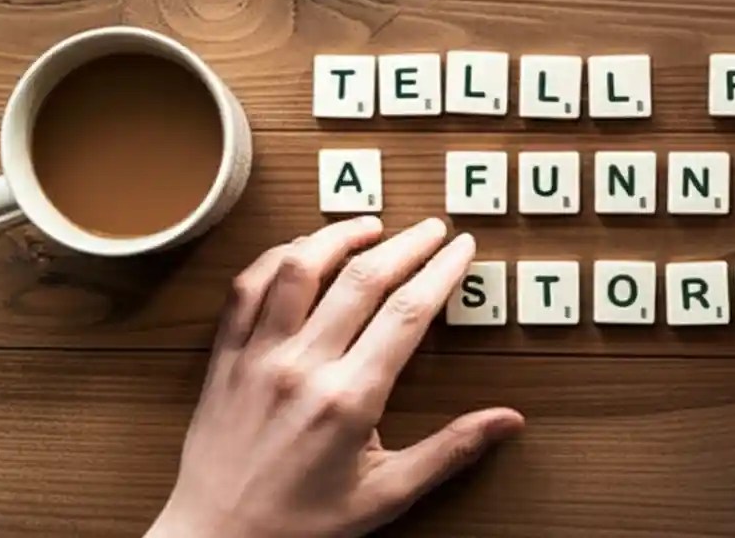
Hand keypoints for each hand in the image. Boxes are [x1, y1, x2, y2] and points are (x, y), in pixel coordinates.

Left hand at [147, 217, 523, 537]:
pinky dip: (275, 258)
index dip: (440, 271)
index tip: (461, 248)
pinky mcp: (225, 356)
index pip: (407, 313)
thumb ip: (449, 451)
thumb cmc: (301, 524)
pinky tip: (300, 250)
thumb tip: (508, 421)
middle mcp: (302, 367)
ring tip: (370, 226)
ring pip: (298, 268)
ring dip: (338, 236)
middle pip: (362, 279)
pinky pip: (245, 288)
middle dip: (406, 244)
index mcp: (349, 399)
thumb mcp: (386, 494)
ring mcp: (258, 356)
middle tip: (432, 228)